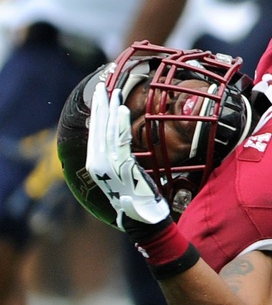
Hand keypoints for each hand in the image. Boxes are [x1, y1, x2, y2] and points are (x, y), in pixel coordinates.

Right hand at [85, 80, 170, 238]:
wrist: (143, 219)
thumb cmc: (138, 198)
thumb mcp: (125, 175)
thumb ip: (120, 159)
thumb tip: (122, 142)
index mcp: (95, 164)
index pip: (95, 132)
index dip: (97, 112)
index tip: (100, 96)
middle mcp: (96, 163)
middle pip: (97, 127)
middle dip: (99, 105)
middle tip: (102, 85)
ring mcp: (107, 164)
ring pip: (108, 130)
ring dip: (111, 108)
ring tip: (114, 91)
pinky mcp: (119, 166)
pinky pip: (120, 139)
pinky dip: (121, 122)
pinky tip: (123, 108)